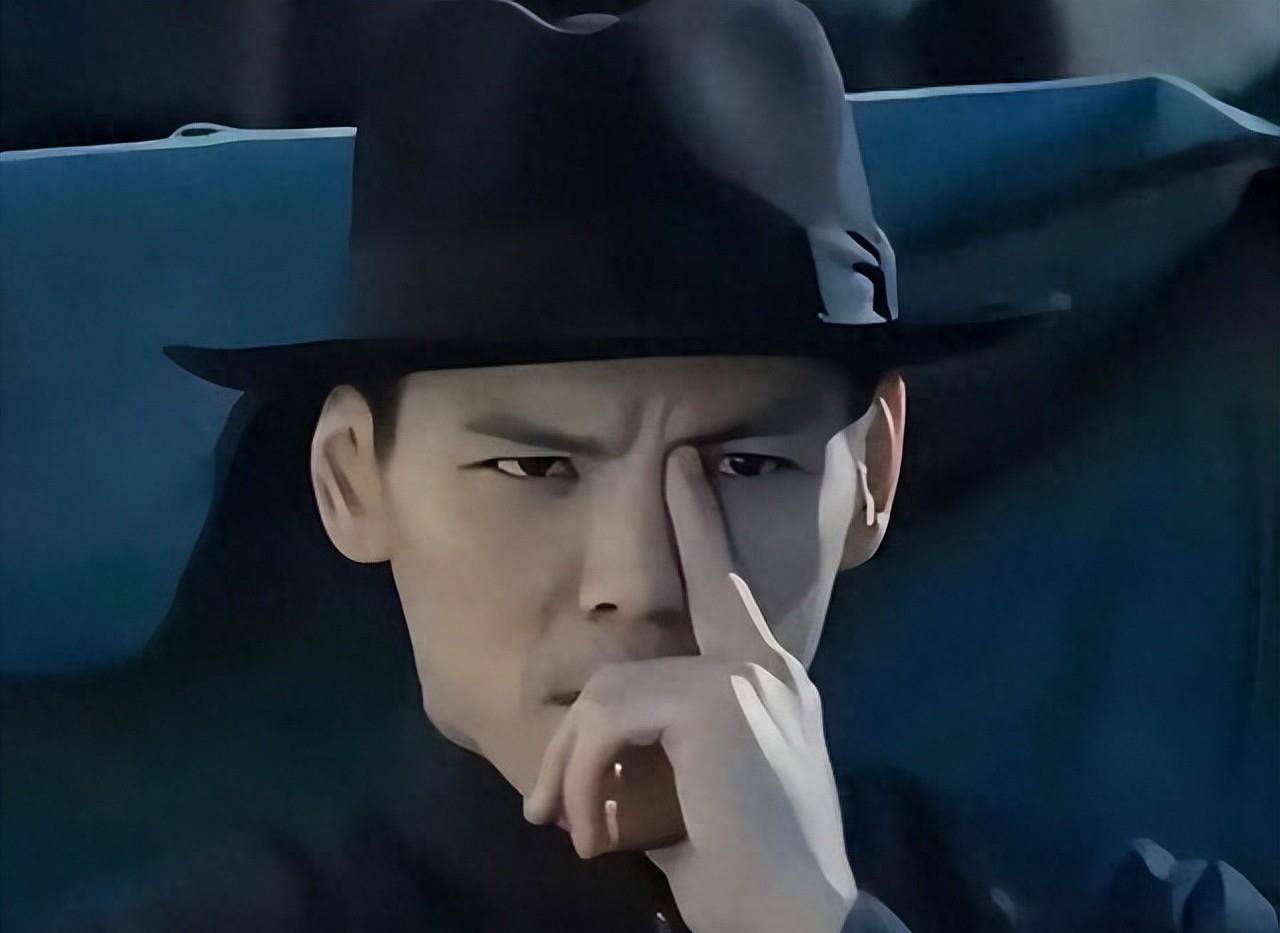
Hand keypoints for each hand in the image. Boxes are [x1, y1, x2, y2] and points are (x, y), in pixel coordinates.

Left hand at [524, 446, 855, 932]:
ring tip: (573, 829)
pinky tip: (591, 831)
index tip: (687, 470)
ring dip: (573, 763)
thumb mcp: (696, 790)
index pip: (731, 588)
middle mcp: (763, 665)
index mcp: (768, 681)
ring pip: (611, 686)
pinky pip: (607, 717)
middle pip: (674, 611)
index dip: (705, 524)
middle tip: (576, 690)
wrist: (791, 917)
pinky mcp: (714, 700)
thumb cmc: (745, 866)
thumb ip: (664, 743)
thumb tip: (594, 741)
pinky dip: (582, 774)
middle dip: (634, 599)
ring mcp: (742, 676)